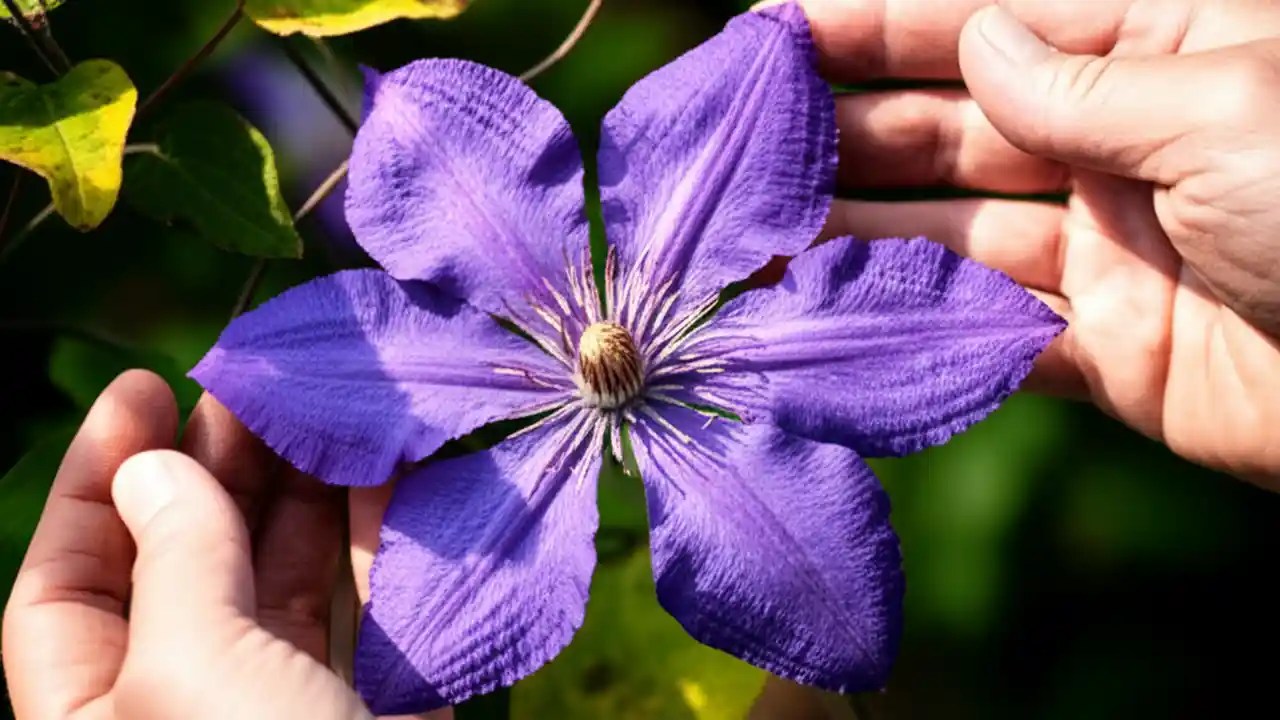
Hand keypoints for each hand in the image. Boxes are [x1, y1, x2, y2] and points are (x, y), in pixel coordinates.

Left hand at [0, 371, 435, 718]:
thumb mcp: (189, 674)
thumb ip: (174, 559)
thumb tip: (156, 465)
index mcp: (104, 714)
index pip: (69, 581)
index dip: (100, 479)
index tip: (146, 389)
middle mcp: (193, 697)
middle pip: (185, 554)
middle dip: (214, 463)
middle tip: (252, 382)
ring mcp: (291, 694)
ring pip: (281, 566)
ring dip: (302, 482)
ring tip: (319, 404)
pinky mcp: (380, 689)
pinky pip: (369, 589)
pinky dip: (377, 523)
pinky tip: (382, 461)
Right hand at [786, 0, 1279, 484]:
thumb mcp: (1224, 110)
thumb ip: (1079, 85)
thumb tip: (974, 45)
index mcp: (1159, 56)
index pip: (989, 26)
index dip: (877, 25)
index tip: (772, 32)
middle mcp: (1119, 148)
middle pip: (952, 130)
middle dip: (845, 134)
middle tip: (743, 153)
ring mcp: (1107, 250)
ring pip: (952, 235)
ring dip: (856, 238)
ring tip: (758, 242)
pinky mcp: (1105, 349)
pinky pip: (988, 333)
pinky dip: (916, 331)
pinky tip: (837, 324)